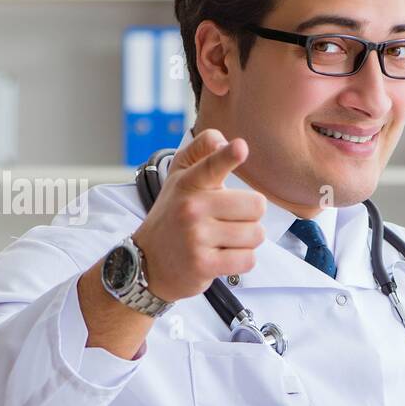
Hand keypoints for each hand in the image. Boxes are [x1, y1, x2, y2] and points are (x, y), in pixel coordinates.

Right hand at [131, 128, 265, 301]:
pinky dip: (241, 261)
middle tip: (228, 222)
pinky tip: (222, 257)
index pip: (211, 165)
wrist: (147, 263)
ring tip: (223, 240)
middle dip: (250, 216)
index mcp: (189, 183)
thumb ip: (202, 152)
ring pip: (256, 235)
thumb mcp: (180, 178)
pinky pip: (248, 260)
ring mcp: (196, 237)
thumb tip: (226, 141)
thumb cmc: (173, 216)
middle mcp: (192, 208)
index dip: (228, 156)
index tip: (240, 147)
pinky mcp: (203, 264)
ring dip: (246, 241)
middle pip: (256, 206)